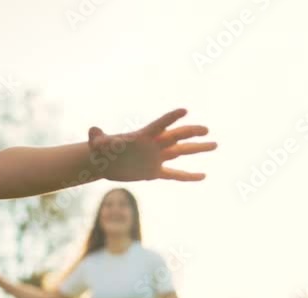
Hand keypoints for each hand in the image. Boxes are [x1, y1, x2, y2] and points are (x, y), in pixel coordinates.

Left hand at [88, 108, 215, 182]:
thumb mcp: (97, 145)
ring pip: (181, 152)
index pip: (159, 125)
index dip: (170, 118)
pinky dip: (188, 176)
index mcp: (142, 136)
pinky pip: (175, 175)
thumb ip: (97, 137)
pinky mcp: (154, 172)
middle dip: (191, 133)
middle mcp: (153, 145)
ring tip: (215, 144)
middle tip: (206, 130)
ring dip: (197, 149)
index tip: (185, 110)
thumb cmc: (100, 151)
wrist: (104, 163)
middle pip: (176, 137)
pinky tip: (203, 176)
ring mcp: (156, 158)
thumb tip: (92, 131)